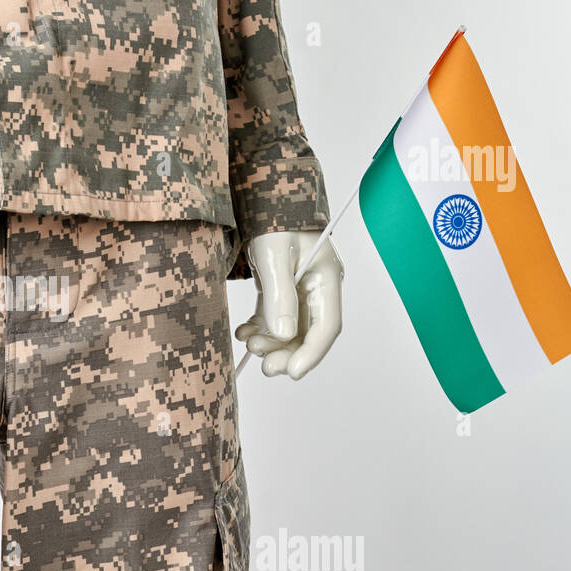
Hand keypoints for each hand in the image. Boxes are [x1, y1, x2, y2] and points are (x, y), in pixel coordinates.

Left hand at [234, 230, 342, 379]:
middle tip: (265, 366)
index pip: (327, 326)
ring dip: (271, 343)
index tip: (292, 372)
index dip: (311, 353)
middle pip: (308, 333)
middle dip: (287, 353)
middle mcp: (317, 288)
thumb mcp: (275, 257)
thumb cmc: (274, 220)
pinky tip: (244, 331)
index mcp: (326, 279)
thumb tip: (283, 335)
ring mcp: (299, 290)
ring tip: (249, 343)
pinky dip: (259, 328)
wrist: (263, 198)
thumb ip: (280, 296)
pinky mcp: (281, 290)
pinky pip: (274, 318)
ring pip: (290, 329)